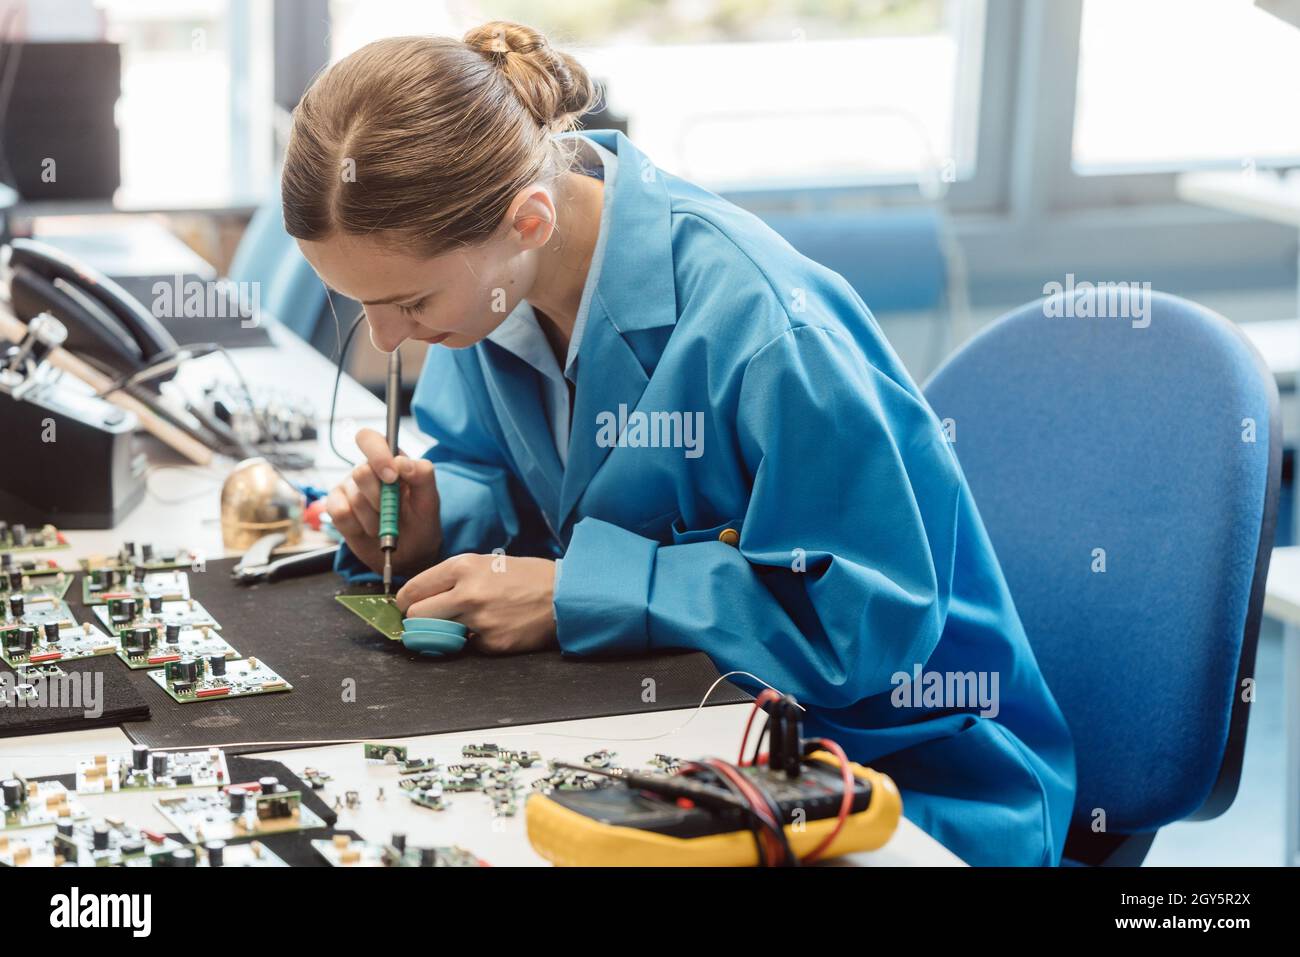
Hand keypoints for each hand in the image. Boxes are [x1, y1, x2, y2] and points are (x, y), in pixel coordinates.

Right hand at [325, 428, 442, 576]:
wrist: (408, 553)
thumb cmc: (420, 521)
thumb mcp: (430, 500)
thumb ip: (423, 475)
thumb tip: (402, 462)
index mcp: (388, 459)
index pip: (369, 438)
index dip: (377, 455)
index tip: (392, 477)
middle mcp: (365, 470)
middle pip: (360, 472)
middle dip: (381, 498)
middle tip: (394, 511)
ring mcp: (347, 489)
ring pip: (354, 498)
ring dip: (375, 519)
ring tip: (385, 525)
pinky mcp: (336, 508)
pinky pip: (340, 513)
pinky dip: (358, 527)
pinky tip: (368, 530)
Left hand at [396, 554, 557, 653]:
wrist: (564, 595)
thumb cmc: (527, 576)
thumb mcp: (486, 563)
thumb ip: (454, 578)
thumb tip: (423, 598)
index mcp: (463, 566)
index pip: (413, 589)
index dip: (406, 602)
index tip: (407, 607)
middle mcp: (467, 592)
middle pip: (417, 615)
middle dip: (419, 619)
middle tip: (431, 619)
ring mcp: (479, 620)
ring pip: (439, 633)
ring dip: (448, 630)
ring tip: (471, 621)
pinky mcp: (491, 643)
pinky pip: (469, 645)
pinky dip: (477, 640)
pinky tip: (496, 628)